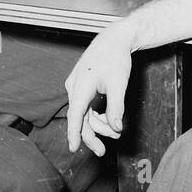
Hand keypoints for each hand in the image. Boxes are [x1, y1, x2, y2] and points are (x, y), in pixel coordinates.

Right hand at [64, 25, 133, 155]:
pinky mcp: (80, 86)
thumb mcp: (118, 85)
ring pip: (83, 114)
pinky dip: (96, 115)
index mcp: (81, 86)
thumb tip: (116, 129)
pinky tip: (108, 119)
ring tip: (115, 132)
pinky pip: (85, 106)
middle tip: (101, 152)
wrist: (113, 40)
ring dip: (98, 125)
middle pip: (80, 118)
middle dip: (91, 135)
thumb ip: (116, 108)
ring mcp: (76, 86)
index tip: (73, 148)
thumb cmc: (115, 59)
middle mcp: (74, 87)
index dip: (74, 133)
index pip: (75, 115)